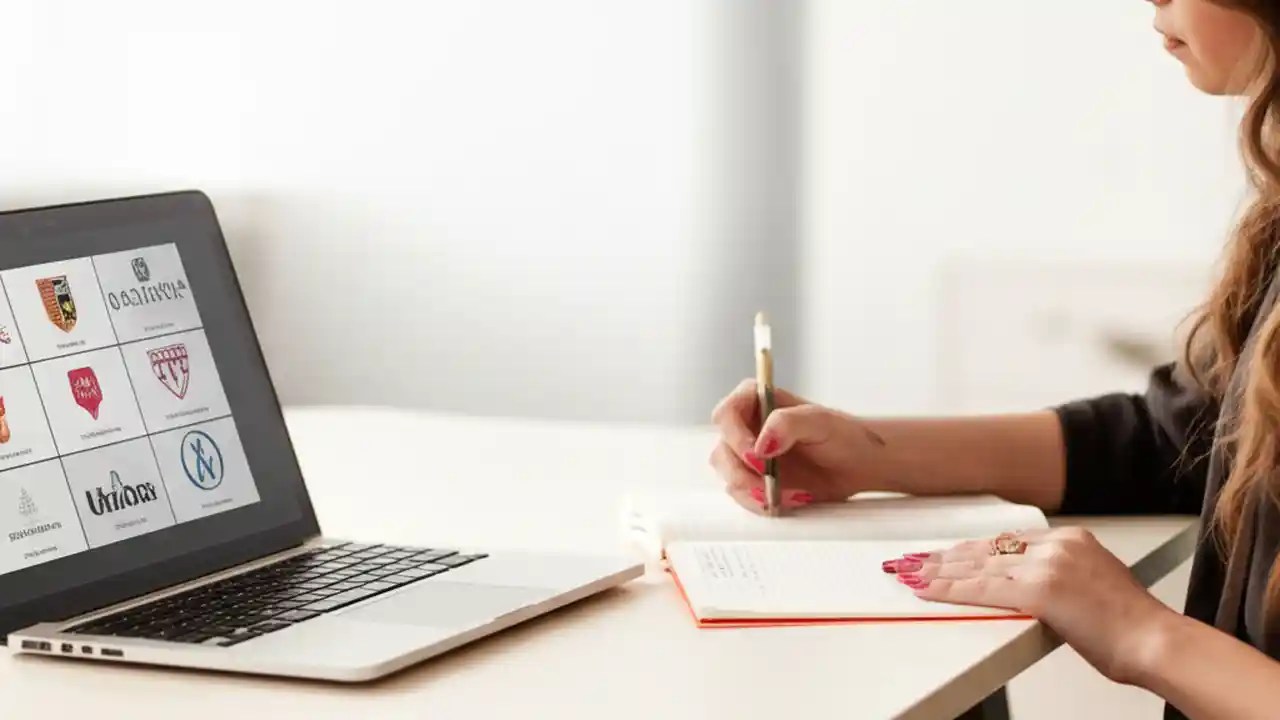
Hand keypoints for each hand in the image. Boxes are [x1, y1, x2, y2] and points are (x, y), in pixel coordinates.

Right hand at [709, 379, 888, 513]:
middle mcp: (746, 426)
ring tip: (788, 495)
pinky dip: (762, 502)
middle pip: (722, 450)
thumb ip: (789, 423)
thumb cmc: (842, 436)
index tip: (757, 457)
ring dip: (754, 491)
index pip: (727, 414)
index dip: (735, 437)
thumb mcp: (821, 422)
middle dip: (743, 473)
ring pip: (729, 476)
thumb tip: (762, 442)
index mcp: (756, 400)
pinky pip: (743, 496)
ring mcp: (748, 456)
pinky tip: (788, 499)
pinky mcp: (754, 480)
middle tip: (769, 484)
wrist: (857, 465)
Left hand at [887, 527, 1178, 683]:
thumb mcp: (1093, 585)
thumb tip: (1031, 587)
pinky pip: (982, 589)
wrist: (1154, 640)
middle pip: (987, 550)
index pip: (1006, 543)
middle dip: (947, 558)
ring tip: (910, 573)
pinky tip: (928, 589)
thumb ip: (1060, 577)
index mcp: (1071, 539)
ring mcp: (1047, 565)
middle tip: (914, 559)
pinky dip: (950, 590)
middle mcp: (1056, 545)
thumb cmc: (1131, 626)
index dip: (972, 551)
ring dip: (939, 572)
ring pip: (978, 567)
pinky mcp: (1039, 590)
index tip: (947, 554)